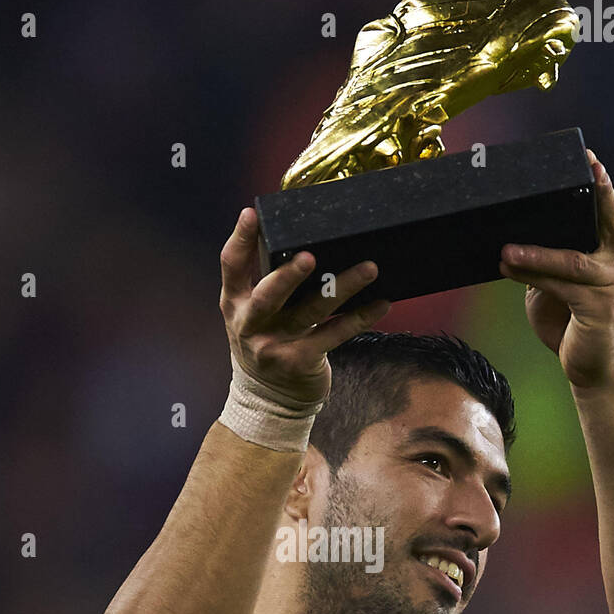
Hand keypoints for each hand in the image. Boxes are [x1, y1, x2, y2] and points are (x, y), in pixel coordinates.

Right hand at [219, 207, 390, 404]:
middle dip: (289, 276)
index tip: (251, 214)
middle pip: (268, 295)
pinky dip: (360, 317)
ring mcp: (275, 346)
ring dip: (343, 287)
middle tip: (310, 257)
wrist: (268, 400)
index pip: (232, 266)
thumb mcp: (251, 314)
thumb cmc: (265, 342)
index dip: (241, 239)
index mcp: (234, 303)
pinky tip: (381, 303)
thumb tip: (301, 240)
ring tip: (369, 268)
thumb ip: (263, 282)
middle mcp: (251, 324)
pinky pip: (335, 335)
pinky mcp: (301, 361)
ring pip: (312, 311)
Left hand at [498, 150, 613, 388]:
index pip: (608, 213)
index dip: (601, 185)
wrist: (592, 372)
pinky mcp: (599, 308)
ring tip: (504, 249)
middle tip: (584, 166)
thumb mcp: (555, 288)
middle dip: (596, 192)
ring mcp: (612, 285)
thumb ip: (544, 264)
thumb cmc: (572, 326)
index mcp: (612, 253)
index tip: (589, 158)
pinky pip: (560, 285)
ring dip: (534, 253)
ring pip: (570, 260)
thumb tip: (509, 241)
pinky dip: (532, 276)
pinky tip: (508, 267)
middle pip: (606, 220)